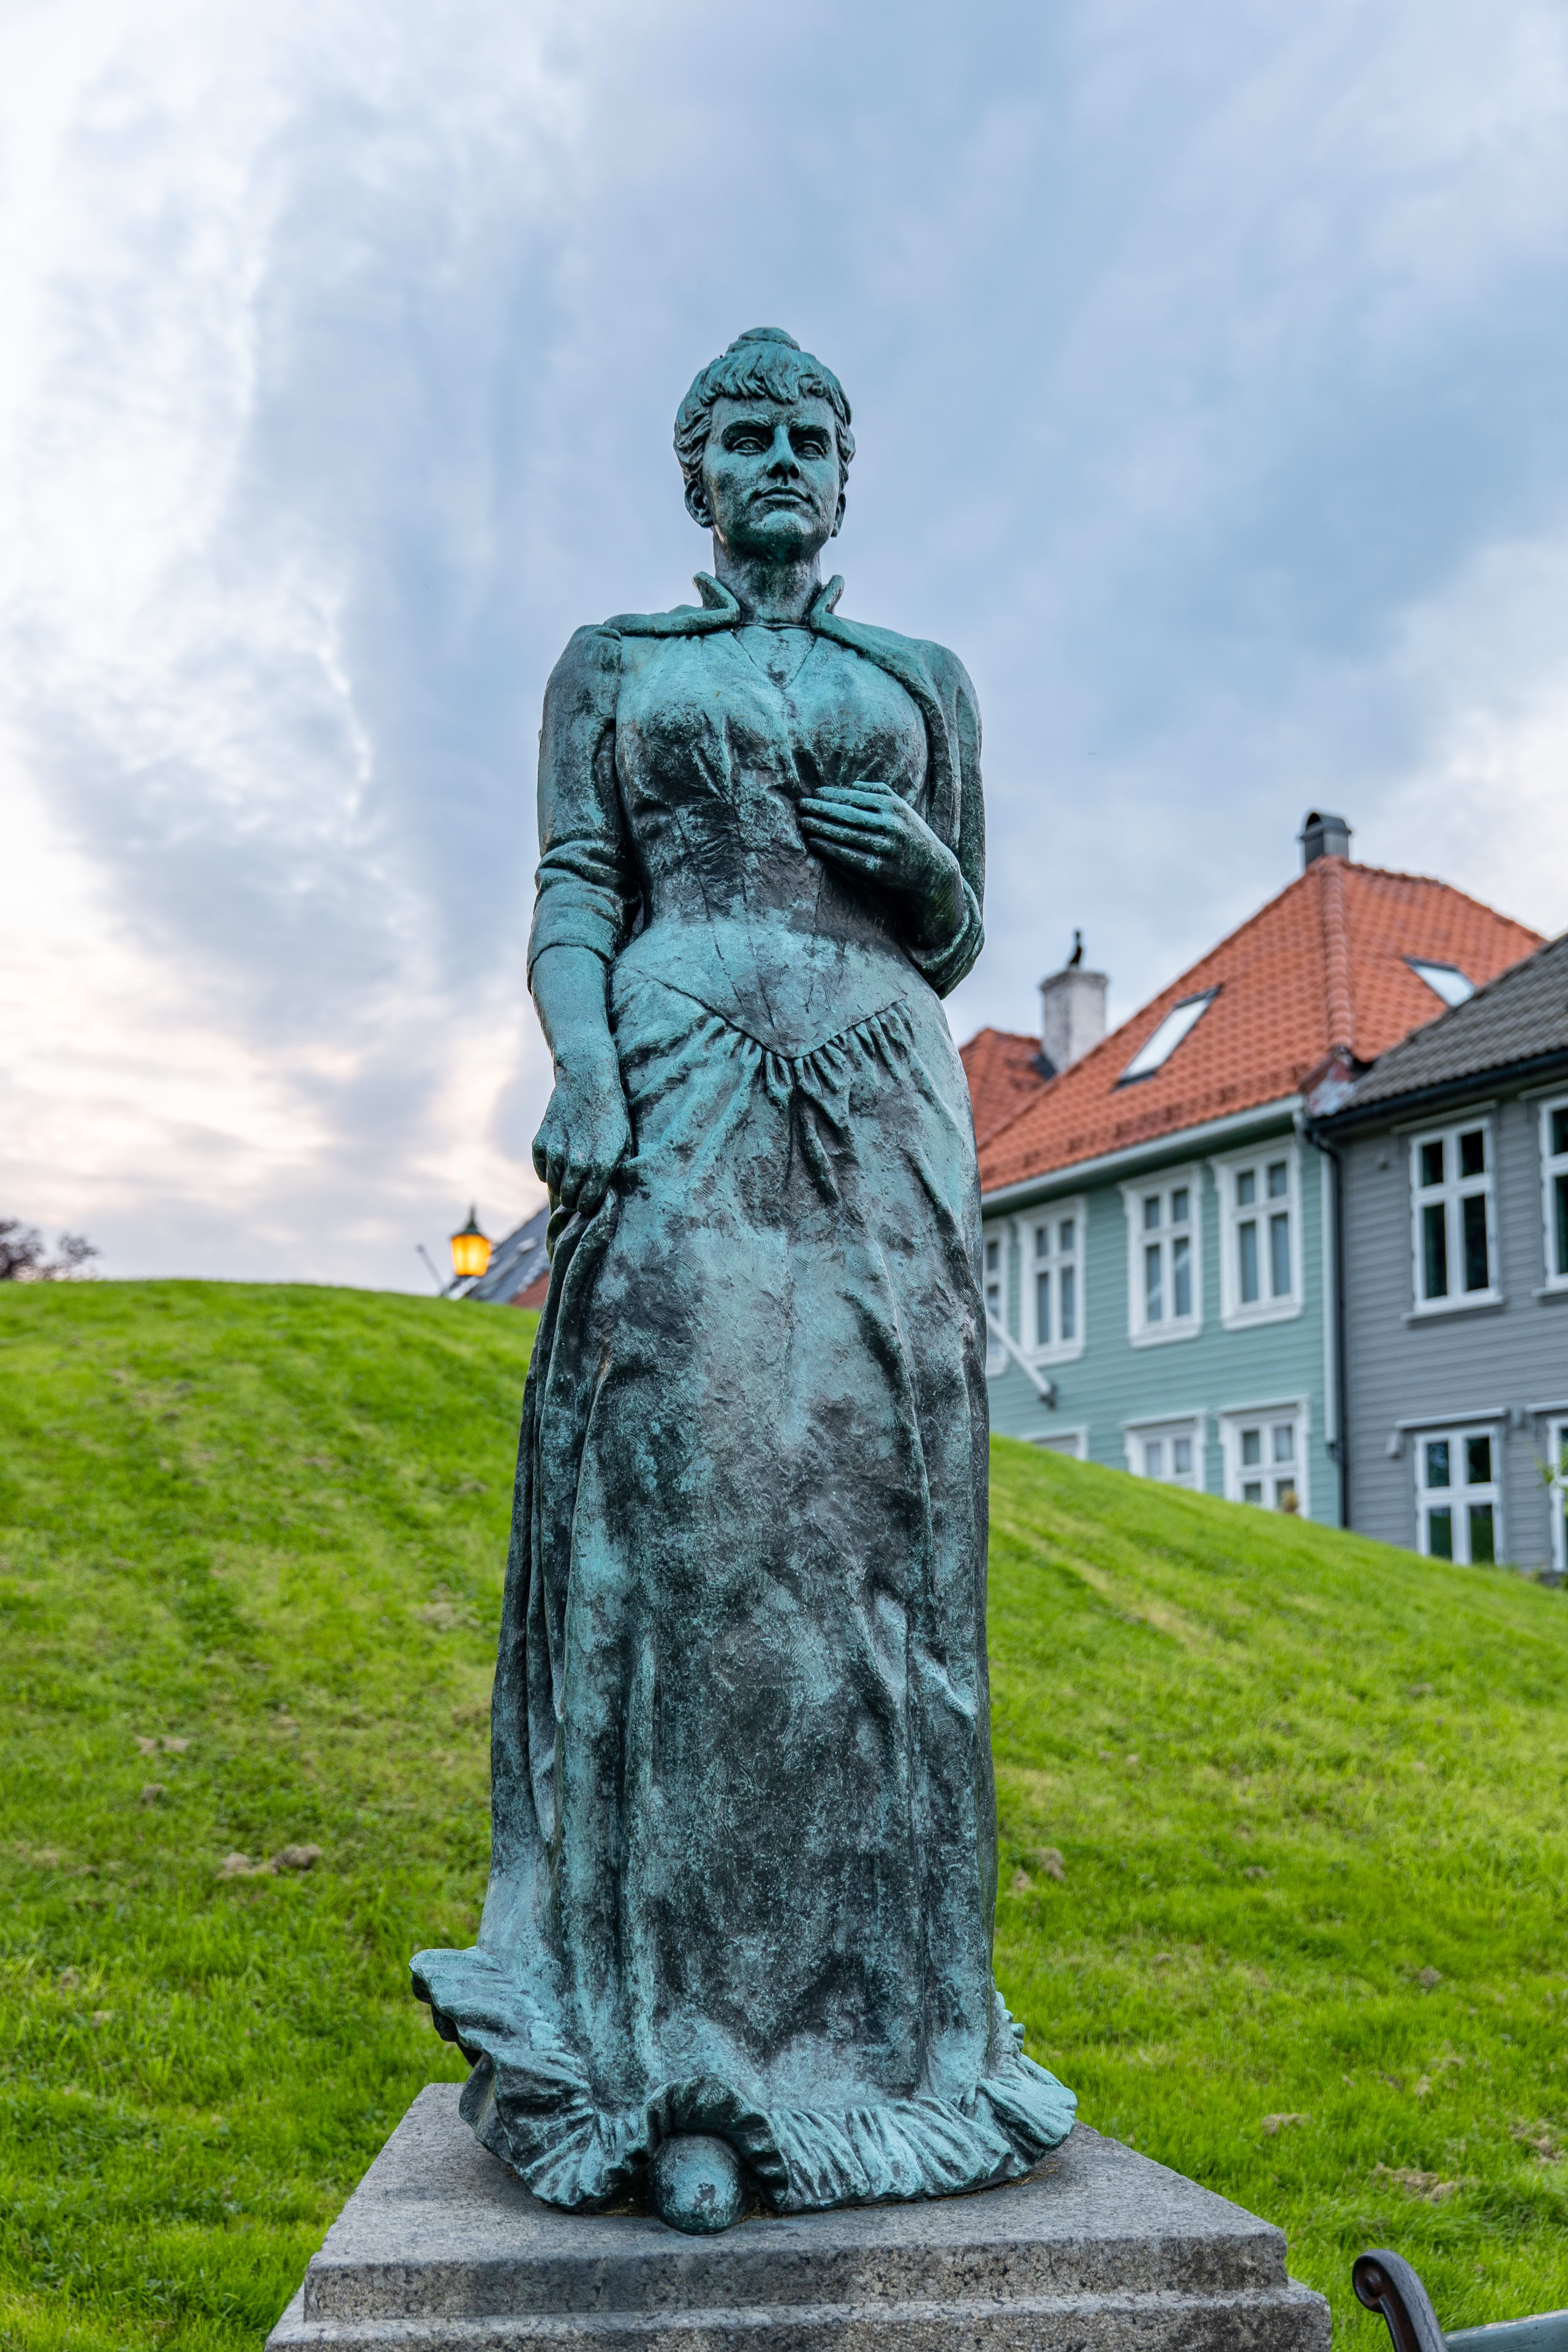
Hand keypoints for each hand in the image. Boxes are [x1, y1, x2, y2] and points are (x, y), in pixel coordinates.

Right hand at [531, 1066, 631, 1216]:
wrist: (587, 1080)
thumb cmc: (611, 1112)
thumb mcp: (623, 1142)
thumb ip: (614, 1171)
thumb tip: (606, 1196)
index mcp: (601, 1165)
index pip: (588, 1204)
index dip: (588, 1205)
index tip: (590, 1201)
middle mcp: (577, 1162)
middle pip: (569, 1198)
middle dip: (574, 1199)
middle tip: (579, 1193)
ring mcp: (556, 1152)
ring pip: (553, 1186)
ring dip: (561, 1186)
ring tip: (570, 1179)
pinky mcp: (541, 1142)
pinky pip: (541, 1170)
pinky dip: (548, 1171)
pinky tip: (558, 1164)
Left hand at [798, 779, 962, 939]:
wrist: (931, 871)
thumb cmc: (911, 834)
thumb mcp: (903, 808)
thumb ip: (880, 791)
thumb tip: (851, 785)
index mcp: (894, 807)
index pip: (856, 797)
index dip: (832, 795)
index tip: (815, 793)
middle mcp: (889, 826)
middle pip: (847, 815)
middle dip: (821, 808)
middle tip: (801, 804)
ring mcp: (884, 848)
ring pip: (845, 835)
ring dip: (821, 827)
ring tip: (803, 821)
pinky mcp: (878, 869)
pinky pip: (848, 857)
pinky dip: (829, 849)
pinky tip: (814, 842)